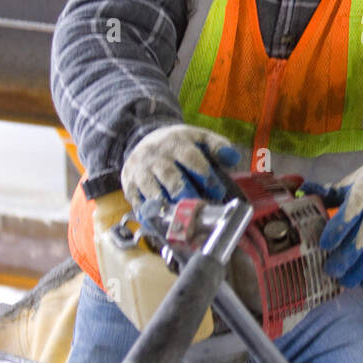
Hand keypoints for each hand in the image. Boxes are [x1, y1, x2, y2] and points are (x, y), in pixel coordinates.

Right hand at [120, 124, 240, 208]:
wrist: (143, 139)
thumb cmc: (179, 144)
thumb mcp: (199, 138)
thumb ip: (218, 147)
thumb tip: (233, 158)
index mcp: (176, 143)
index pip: (191, 158)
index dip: (205, 176)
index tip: (218, 192)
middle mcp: (155, 156)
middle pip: (170, 175)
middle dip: (184, 192)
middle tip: (198, 207)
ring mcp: (140, 170)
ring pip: (151, 190)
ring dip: (166, 206)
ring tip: (180, 220)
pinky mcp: (129, 184)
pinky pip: (136, 201)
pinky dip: (147, 214)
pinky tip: (159, 225)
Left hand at [304, 149, 362, 289]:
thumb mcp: (353, 182)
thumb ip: (328, 192)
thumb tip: (301, 191)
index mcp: (362, 196)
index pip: (345, 219)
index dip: (333, 235)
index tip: (323, 246)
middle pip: (357, 243)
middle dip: (341, 261)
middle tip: (329, 270)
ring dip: (356, 273)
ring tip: (343, 281)